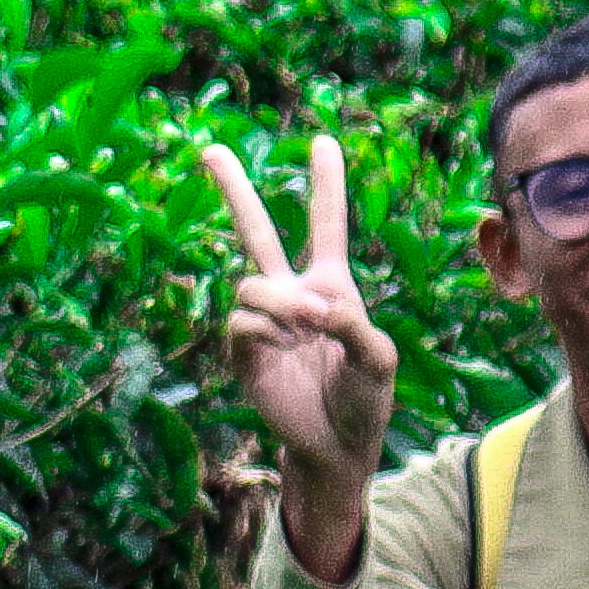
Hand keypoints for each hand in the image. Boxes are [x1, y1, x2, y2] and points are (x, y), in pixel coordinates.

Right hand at [212, 134, 394, 584]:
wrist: (337, 446)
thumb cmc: (365, 399)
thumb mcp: (379, 360)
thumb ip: (353, 325)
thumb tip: (313, 305)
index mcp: (331, 285)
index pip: (326, 224)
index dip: (325, 184)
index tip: (323, 141)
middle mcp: (292, 295)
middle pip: (256, 231)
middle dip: (234, 190)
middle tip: (210, 149)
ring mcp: (264, 323)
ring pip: (251, 281)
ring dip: (281, 300)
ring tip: (307, 328)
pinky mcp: (243, 353)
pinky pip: (241, 321)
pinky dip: (266, 328)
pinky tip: (286, 346)